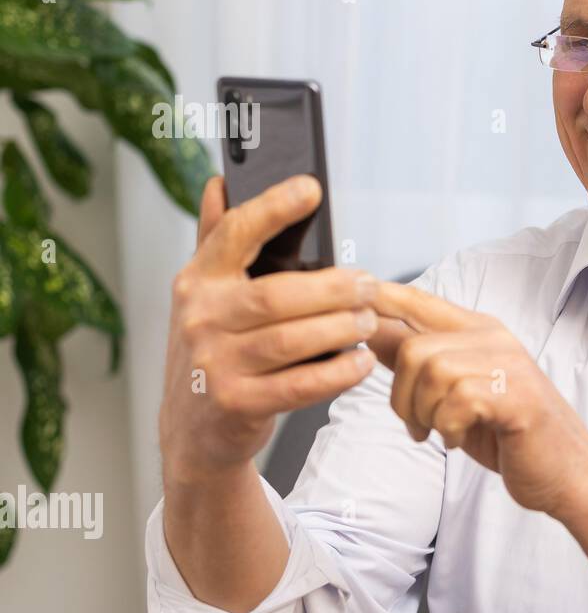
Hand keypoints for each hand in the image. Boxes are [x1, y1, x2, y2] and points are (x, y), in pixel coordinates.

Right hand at [159, 174, 380, 480]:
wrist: (194, 429)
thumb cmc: (214, 350)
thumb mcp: (205, 295)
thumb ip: (215, 239)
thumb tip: (220, 183)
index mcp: (197, 281)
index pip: (234, 233)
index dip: (273, 208)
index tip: (311, 189)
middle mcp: (200, 319)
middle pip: (278, 294)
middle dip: (335, 289)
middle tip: (369, 285)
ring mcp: (215, 364)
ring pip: (292, 339)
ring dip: (342, 328)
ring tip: (368, 320)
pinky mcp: (237, 404)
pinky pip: (300, 384)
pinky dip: (337, 373)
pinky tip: (359, 362)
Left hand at [367, 282, 587, 514]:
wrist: (564, 471)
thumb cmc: (508, 433)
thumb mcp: (453, 392)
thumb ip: (416, 362)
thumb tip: (369, 333)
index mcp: (478, 332)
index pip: (418, 301)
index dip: (380, 297)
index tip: (353, 298)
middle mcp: (494, 339)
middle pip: (413, 348)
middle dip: (401, 396)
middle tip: (417, 424)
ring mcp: (508, 365)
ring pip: (432, 374)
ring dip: (425, 415)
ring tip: (440, 433)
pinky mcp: (516, 397)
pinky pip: (457, 402)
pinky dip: (447, 429)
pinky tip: (458, 439)